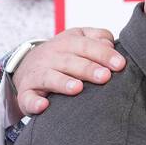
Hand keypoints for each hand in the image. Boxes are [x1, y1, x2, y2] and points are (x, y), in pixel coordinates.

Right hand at [10, 27, 125, 120]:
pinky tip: (44, 106)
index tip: (120, 64)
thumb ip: (97, 38)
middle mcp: (51, 57)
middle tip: (105, 77)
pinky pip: (27, 98)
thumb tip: (112, 44)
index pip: (86, 45)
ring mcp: (37, 75)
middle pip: (70, 61)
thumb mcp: (78, 40)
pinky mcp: (26, 93)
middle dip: (88, 68)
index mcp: (67, 43)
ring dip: (63, 83)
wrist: (27, 67)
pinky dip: (34, 102)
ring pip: (49, 77)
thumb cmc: (63, 56)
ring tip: (78, 88)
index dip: (103, 54)